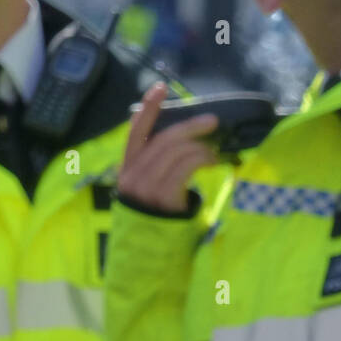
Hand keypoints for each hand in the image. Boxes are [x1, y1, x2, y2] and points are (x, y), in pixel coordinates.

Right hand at [118, 82, 219, 213]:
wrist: (148, 253)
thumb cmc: (154, 217)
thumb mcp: (147, 188)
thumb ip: (155, 165)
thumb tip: (183, 140)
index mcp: (127, 168)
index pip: (135, 131)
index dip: (148, 108)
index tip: (160, 87)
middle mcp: (133, 174)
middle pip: (163, 138)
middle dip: (189, 126)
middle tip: (211, 121)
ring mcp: (148, 185)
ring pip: (177, 151)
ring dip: (200, 147)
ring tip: (213, 152)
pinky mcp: (164, 195)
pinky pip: (186, 166)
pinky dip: (202, 159)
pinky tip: (212, 162)